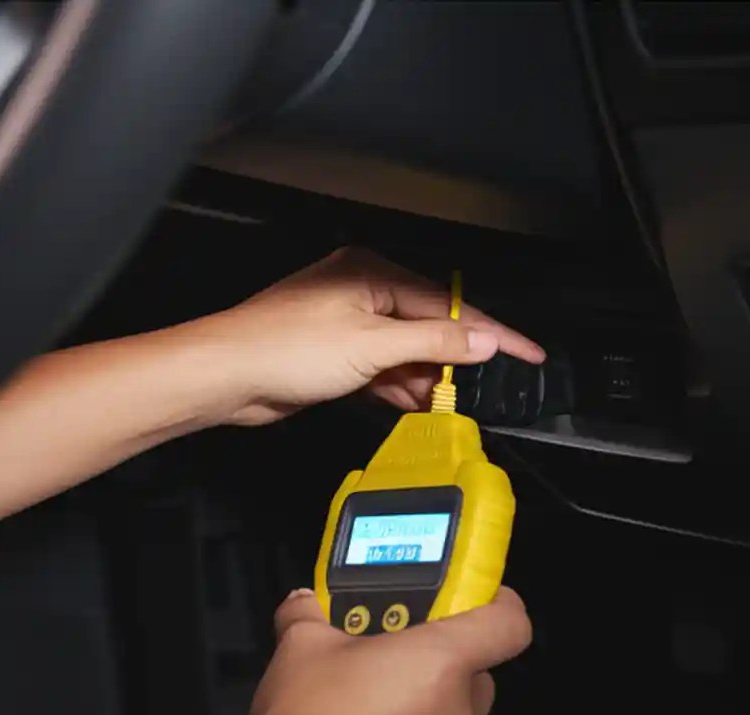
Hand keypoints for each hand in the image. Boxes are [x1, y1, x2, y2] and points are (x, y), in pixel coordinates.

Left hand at [187, 247, 544, 424]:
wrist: (225, 376)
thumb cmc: (282, 347)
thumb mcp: (371, 345)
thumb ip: (432, 343)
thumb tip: (480, 341)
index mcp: (371, 272)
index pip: (447, 303)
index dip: (490, 332)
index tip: (525, 352)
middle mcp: (361, 292)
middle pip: (427, 327)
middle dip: (454, 361)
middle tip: (488, 388)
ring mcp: (345, 324)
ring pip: (404, 353)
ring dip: (425, 380)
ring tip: (449, 406)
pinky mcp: (333, 355)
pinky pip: (380, 370)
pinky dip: (399, 388)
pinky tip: (417, 407)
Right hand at [250, 587, 532, 714]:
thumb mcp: (299, 652)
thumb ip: (309, 614)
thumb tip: (304, 602)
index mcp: (440, 661)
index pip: (509, 624)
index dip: (497, 603)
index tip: (474, 595)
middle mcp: (460, 708)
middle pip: (475, 670)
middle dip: (438, 659)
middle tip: (394, 653)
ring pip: (454, 709)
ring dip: (425, 699)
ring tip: (374, 696)